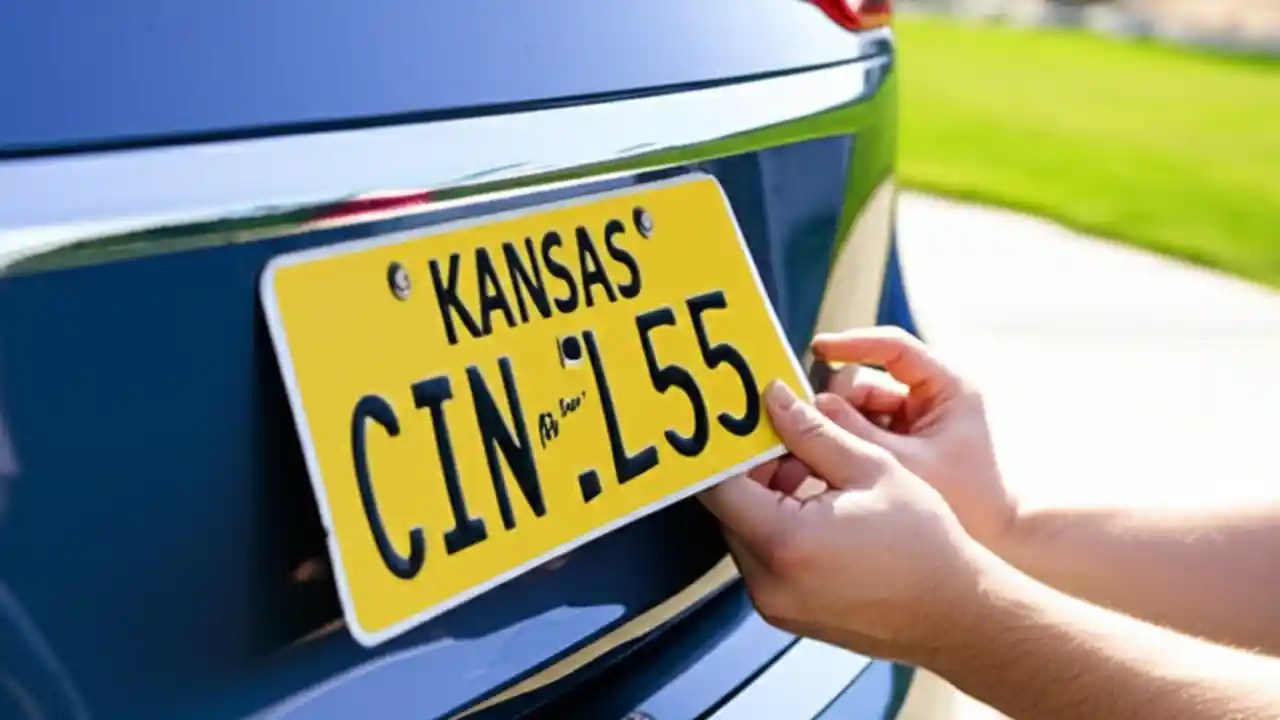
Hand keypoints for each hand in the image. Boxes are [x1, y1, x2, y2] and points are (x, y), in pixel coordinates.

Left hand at [700, 381, 998, 663]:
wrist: (954, 615)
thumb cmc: (923, 544)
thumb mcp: (872, 469)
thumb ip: (813, 432)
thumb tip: (773, 398)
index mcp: (784, 542)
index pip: (718, 485)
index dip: (727, 448)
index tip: (746, 421)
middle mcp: (766, 581)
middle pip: (727, 509)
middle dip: (752, 469)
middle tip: (788, 440)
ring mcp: (772, 603)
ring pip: (743, 531)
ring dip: (765, 497)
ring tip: (813, 473)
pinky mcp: (783, 612)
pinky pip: (762, 558)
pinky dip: (777, 527)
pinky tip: (819, 508)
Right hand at [811, 327, 1017, 545]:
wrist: (996, 539)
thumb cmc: (965, 502)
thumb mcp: (905, 463)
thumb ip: (856, 431)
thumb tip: (809, 404)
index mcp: (949, 386)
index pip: (894, 347)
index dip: (853, 343)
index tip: (818, 349)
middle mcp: (930, 395)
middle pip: (867, 379)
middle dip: (839, 405)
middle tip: (816, 432)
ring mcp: (914, 417)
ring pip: (858, 405)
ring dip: (838, 428)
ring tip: (824, 457)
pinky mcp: (902, 439)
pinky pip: (861, 428)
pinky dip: (846, 443)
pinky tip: (832, 464)